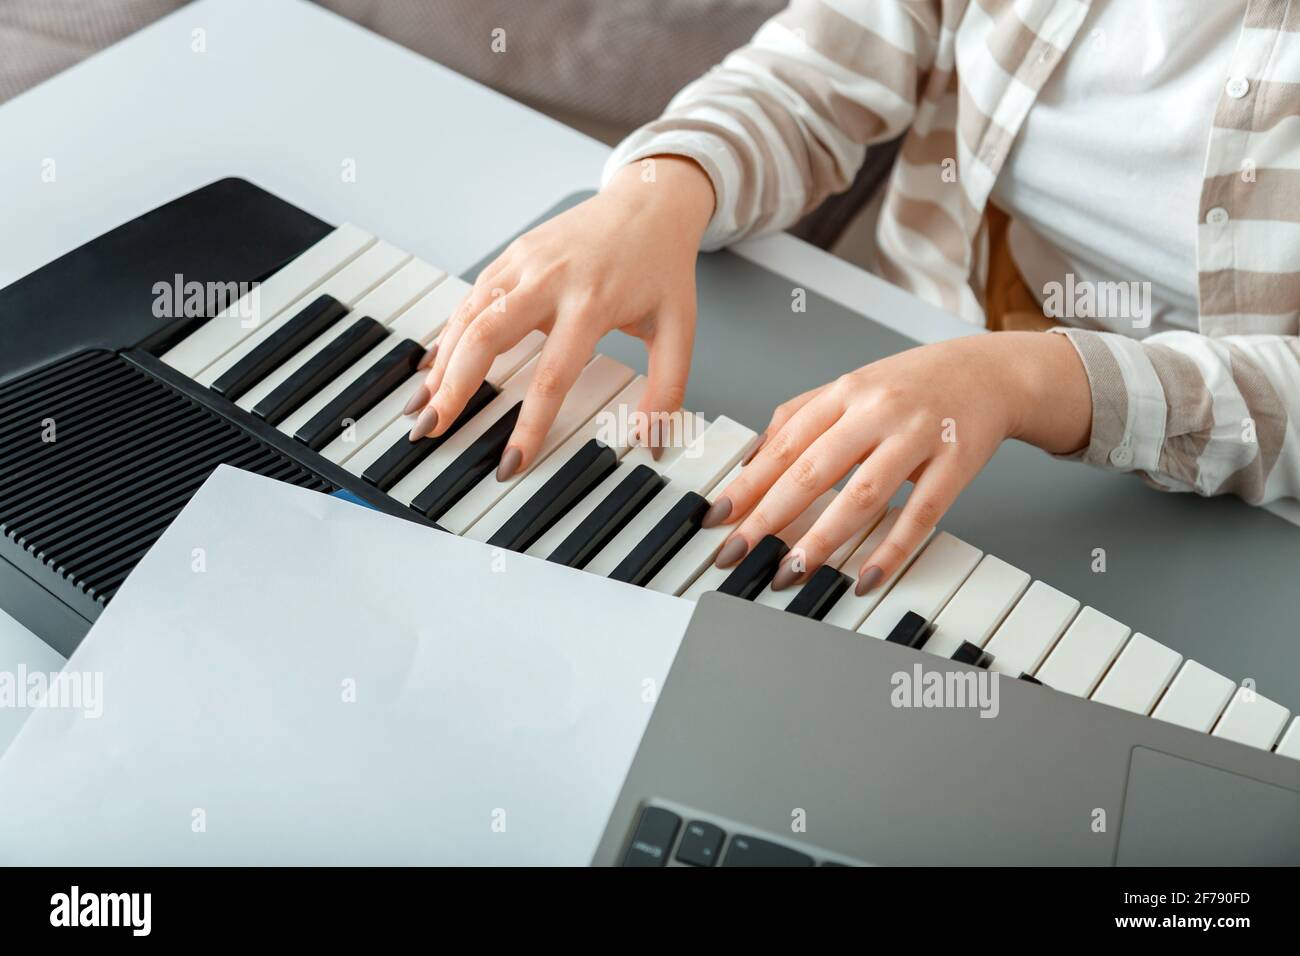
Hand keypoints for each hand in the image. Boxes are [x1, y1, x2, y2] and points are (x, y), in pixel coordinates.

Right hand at [403, 156, 715, 478]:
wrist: (648, 202)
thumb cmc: (661, 266)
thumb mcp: (679, 328)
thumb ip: (668, 389)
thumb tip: (652, 442)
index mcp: (593, 302)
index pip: (551, 376)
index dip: (528, 425)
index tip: (510, 464)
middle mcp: (550, 280)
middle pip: (488, 338)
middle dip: (454, 388)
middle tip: (431, 429)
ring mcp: (525, 262)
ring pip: (469, 316)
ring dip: (440, 364)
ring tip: (421, 406)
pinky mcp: (512, 255)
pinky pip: (471, 299)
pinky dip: (447, 334)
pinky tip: (432, 365)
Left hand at [702, 332, 1092, 593]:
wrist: (991, 371)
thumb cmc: (915, 384)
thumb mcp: (852, 385)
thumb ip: (801, 416)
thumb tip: (752, 459)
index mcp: (846, 392)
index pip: (785, 443)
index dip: (747, 483)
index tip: (719, 517)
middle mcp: (877, 410)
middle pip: (814, 468)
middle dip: (770, 515)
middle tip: (738, 551)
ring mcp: (918, 436)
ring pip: (863, 493)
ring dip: (823, 537)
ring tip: (793, 570)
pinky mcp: (955, 463)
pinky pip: (921, 513)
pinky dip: (892, 548)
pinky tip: (866, 575)